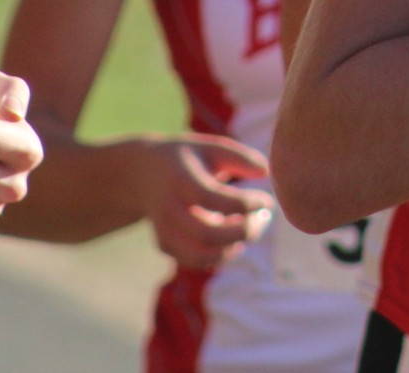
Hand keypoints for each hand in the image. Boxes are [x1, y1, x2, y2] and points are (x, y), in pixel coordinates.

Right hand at [132, 134, 273, 270]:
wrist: (141, 173)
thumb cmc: (187, 159)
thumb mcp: (211, 148)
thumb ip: (240, 157)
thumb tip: (267, 172)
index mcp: (180, 180)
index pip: (212, 199)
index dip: (244, 203)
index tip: (266, 200)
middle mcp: (168, 209)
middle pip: (207, 235)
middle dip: (243, 231)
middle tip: (265, 217)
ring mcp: (163, 231)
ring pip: (202, 256)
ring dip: (234, 247)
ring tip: (252, 227)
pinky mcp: (165, 246)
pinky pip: (198, 261)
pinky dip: (222, 254)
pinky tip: (235, 238)